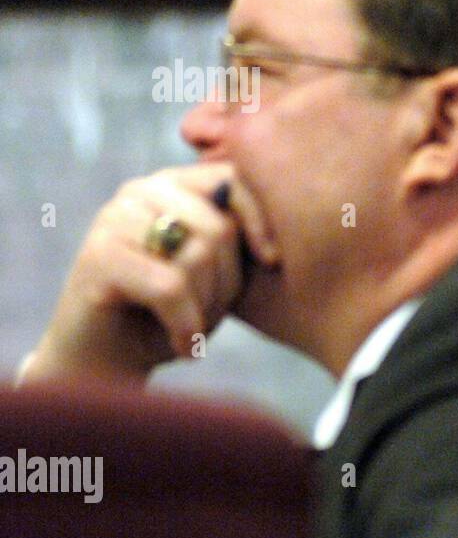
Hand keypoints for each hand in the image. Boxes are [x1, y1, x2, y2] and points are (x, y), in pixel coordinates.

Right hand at [20, 162, 277, 383]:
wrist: (109, 361)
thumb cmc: (172, 315)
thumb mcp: (218, 273)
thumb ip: (240, 241)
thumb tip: (278, 236)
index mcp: (175, 185)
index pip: (232, 177)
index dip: (260, 220)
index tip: (272, 262)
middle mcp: (141, 191)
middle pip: (218, 227)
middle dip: (228, 282)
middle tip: (213, 316)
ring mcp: (114, 218)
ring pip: (196, 255)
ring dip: (206, 306)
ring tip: (193, 329)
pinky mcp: (98, 256)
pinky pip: (170, 286)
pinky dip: (186, 324)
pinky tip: (183, 344)